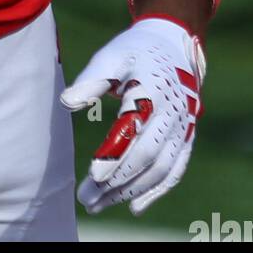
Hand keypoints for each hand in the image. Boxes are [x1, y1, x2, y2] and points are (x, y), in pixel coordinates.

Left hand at [60, 16, 204, 215]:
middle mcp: (172, 113)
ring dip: (131, 191)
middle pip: (146, 156)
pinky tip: (134, 207)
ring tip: (100, 204)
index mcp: (152, 89)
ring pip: (160, 169)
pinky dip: (156, 191)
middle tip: (87, 198)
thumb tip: (66, 103)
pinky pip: (174, 171)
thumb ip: (91, 79)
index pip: (134, 128)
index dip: (115, 154)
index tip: (93, 175)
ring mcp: (183, 128)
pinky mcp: (186, 138)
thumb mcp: (112, 56)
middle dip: (117, 181)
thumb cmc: (134, 52)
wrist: (173, 45)